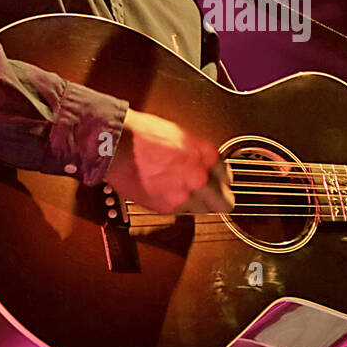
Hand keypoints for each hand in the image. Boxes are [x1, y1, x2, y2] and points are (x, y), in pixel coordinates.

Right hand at [104, 107, 234, 215]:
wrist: (118, 145)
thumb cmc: (143, 134)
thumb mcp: (180, 135)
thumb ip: (197, 154)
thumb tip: (202, 164)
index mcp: (206, 155)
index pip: (227, 176)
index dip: (222, 180)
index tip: (219, 183)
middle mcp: (200, 177)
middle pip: (225, 202)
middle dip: (220, 200)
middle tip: (215, 200)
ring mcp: (185, 194)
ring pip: (204, 211)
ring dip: (199, 205)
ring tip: (185, 195)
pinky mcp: (167, 207)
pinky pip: (182, 212)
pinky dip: (178, 206)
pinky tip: (168, 193)